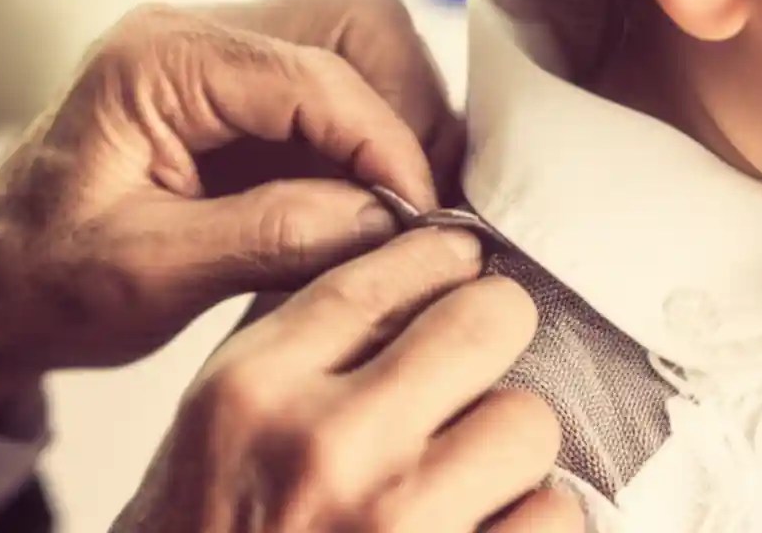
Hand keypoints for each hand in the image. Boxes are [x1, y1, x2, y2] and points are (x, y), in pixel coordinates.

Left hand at [0, 0, 459, 430]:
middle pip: (352, 26)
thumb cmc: (39, 280)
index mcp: (155, 61)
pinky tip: (371, 210)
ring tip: (403, 216)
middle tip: (422, 210)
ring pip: (354, 51)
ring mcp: (215, 61)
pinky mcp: (233, 100)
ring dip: (394, 127)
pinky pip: (330, 94)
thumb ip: (269, 236)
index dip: (386, 143)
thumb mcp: (146, 274)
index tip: (424, 219)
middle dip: (404, 114)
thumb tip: (386, 219)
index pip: (313, 73)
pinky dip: (366, 145)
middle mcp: (190, 37)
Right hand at [115, 229, 581, 532]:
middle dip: (492, 326)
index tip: (459, 258)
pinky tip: (482, 522)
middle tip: (481, 347)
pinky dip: (529, 519)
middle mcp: (324, 447)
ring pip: (527, 422)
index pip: (374, 280)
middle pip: (480, 324)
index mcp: (253, 391)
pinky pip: (553, 517)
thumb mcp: (208, 426)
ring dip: (507, 441)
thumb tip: (392, 278)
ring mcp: (395, 526)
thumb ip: (292, 348)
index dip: (434, 256)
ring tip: (470, 461)